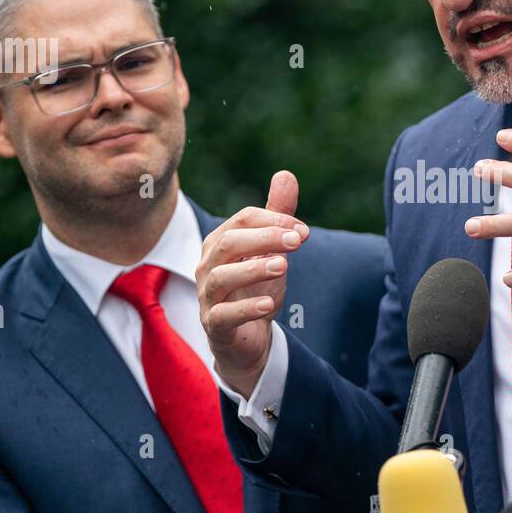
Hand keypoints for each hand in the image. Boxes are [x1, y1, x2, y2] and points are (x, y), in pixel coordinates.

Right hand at [196, 170, 308, 392]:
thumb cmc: (256, 288)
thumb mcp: (270, 250)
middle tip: (298, 241)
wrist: (247, 338)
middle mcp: (208, 266)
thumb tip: (286, 174)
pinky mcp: (214, 325)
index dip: (274, 220)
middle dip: (265, 238)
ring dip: (254, 269)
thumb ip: (277, 215)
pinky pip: (224, 315)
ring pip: (222, 278)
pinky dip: (246, 308)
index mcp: (220, 242)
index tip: (304, 230)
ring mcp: (207, 296)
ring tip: (283, 266)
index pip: (242, 219)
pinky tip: (270, 304)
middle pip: (229, 243)